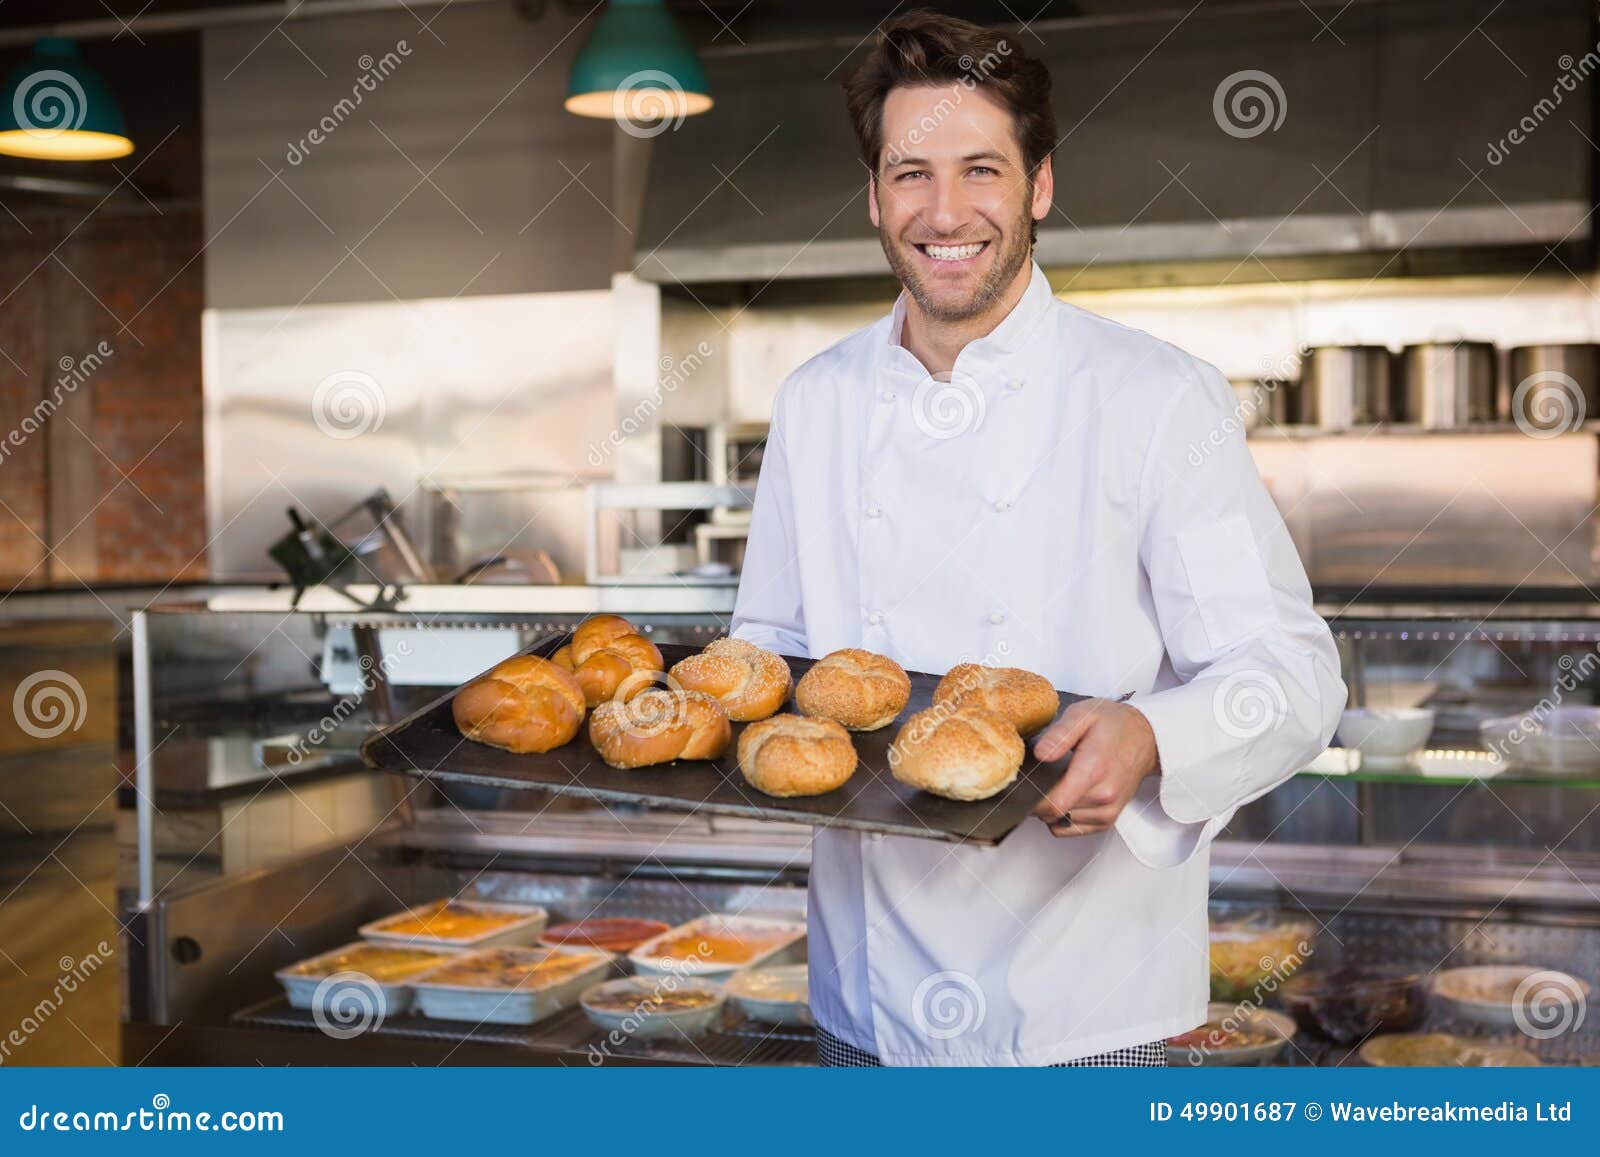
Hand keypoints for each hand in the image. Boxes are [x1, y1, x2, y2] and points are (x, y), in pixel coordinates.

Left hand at [1029, 699, 1159, 836]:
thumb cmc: (1114, 724)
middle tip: (1038, 777)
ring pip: (1060, 822)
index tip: (1023, 785)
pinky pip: (1072, 829)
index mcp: (1093, 770)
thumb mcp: (1083, 715)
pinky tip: (1067, 795)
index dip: (1030, 798)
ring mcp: (1107, 811)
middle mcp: (1103, 796)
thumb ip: (1059, 734)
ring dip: (1051, 807)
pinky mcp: (1108, 819)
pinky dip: (1062, 816)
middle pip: (1053, 813)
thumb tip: (1040, 754)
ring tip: (1058, 782)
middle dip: (1037, 799)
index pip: (1052, 804)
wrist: (1146, 737)